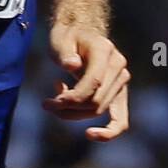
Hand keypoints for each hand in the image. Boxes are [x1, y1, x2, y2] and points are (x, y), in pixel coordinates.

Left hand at [42, 22, 129, 139]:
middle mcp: (118, 66)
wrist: (80, 32)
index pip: (93, 81)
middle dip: (69, 107)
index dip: (74, 96)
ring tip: (54, 103)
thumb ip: (64, 52)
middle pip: (95, 99)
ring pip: (99, 109)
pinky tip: (90, 135)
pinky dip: (108, 132)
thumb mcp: (60, 39)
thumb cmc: (67, 37)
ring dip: (75, 113)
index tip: (53, 101)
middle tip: (47, 104)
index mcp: (104, 50)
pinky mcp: (119, 93)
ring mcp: (121, 80)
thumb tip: (72, 65)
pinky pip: (120, 119)